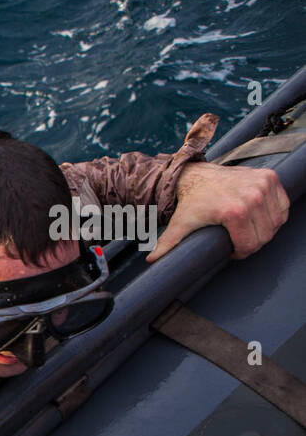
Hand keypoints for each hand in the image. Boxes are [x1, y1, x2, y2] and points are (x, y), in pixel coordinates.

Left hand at [149, 162, 289, 262]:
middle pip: (264, 235)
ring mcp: (263, 186)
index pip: (250, 245)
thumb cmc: (191, 201)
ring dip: (265, 230)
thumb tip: (152, 260)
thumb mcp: (180, 224)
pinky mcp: (269, 178)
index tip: (232, 250)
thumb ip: (167, 244)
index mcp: (235, 212)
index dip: (240, 252)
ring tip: (248, 230)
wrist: (196, 175)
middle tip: (240, 240)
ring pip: (276, 222)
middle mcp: (253, 197)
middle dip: (253, 243)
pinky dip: (275, 214)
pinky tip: (260, 217)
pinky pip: (282, 205)